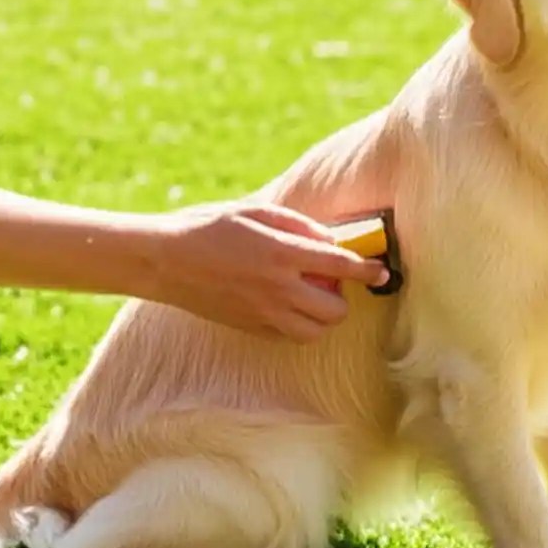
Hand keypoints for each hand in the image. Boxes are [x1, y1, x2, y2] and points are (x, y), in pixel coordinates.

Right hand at [149, 202, 389, 342]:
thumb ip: (298, 225)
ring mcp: (264, 313)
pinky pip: (290, 337)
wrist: (165, 260)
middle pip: (336, 309)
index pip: (342, 266)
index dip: (368, 269)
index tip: (382, 270)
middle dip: (343, 295)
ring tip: (309, 295)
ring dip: (323, 315)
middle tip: (328, 278)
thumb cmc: (210, 227)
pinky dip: (299, 325)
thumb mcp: (256, 211)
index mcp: (282, 253)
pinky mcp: (250, 328)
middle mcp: (278, 288)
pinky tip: (286, 305)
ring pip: (316, 331)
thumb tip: (331, 240)